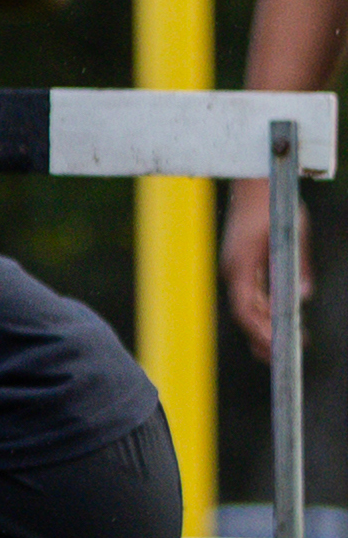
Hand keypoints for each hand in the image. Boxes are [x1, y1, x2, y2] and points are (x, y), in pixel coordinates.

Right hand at [223, 173, 307, 361]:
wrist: (255, 182)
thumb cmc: (274, 205)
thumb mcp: (294, 235)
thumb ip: (299, 266)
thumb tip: (304, 296)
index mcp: (240, 266)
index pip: (246, 309)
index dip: (260, 330)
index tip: (277, 346)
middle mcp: (234, 271)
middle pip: (245, 313)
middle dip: (262, 336)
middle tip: (282, 355)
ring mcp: (237, 267)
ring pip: (249, 305)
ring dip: (264, 324)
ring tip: (284, 341)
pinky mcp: (243, 263)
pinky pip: (252, 293)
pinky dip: (265, 308)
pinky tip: (279, 317)